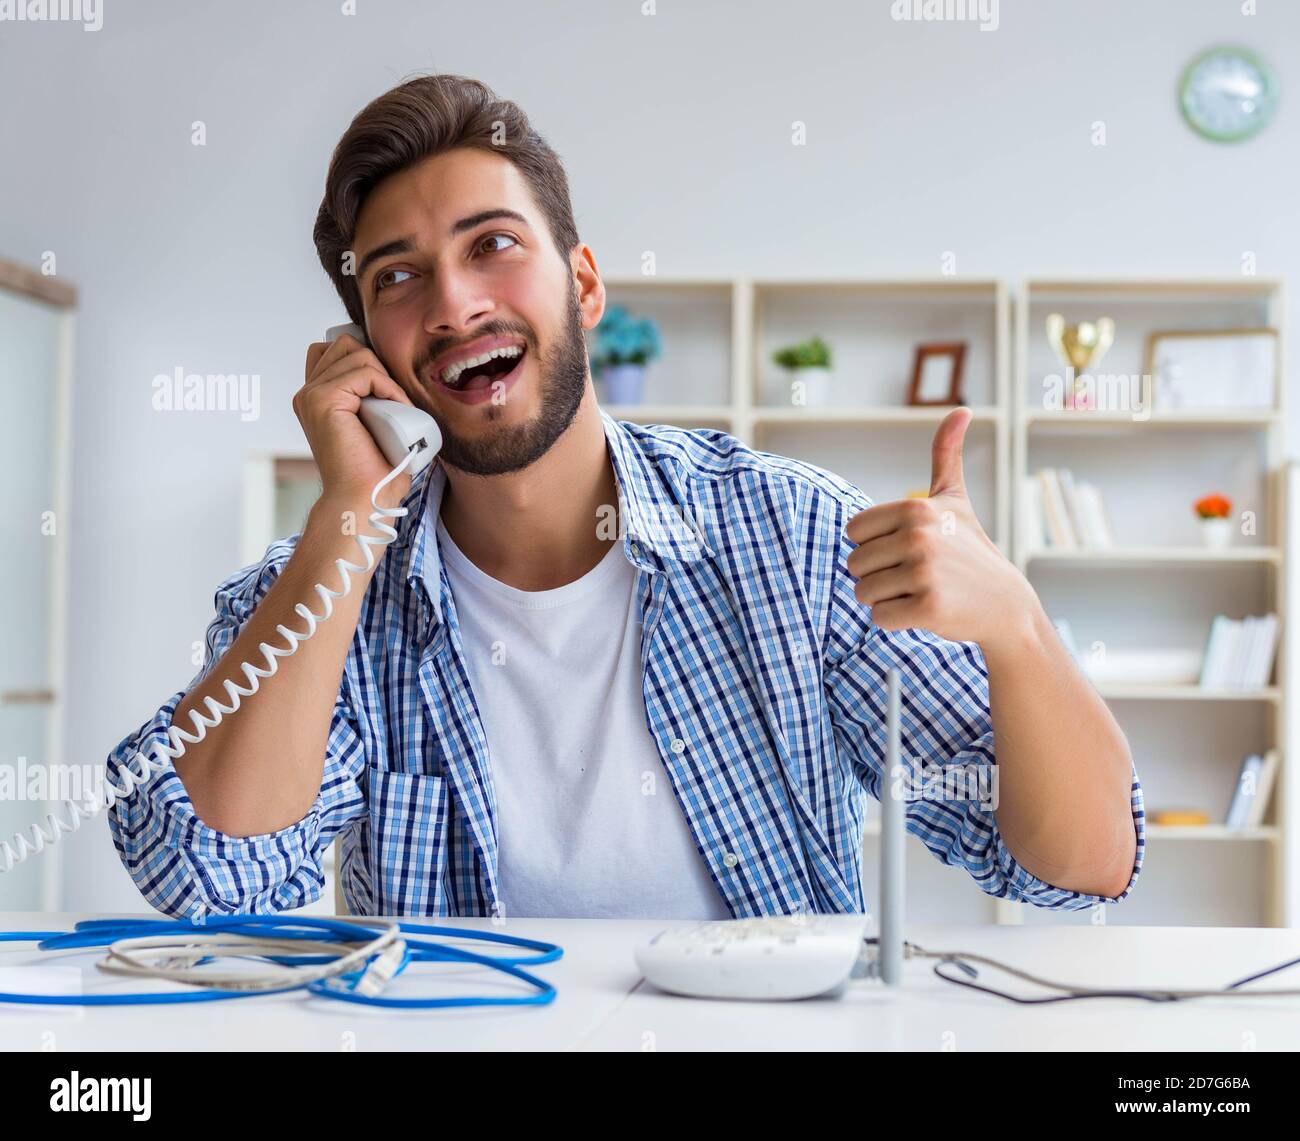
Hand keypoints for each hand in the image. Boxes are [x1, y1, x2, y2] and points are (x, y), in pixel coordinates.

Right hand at [297, 332, 416, 508]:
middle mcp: (308, 393)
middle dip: (376, 364)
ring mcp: (311, 395)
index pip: (335, 349)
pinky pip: (365, 372)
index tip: (387, 389)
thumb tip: (393, 368)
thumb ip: (369, 393)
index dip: (365, 359)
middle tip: (392, 399)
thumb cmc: (377, 467)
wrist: (366, 497)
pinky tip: (396, 409)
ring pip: (357, 353)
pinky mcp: (323, 399)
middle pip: (346, 344)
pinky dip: (388, 387)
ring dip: (385, 378)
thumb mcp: (373, 420)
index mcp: (316, 397)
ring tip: (395, 408)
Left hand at [843, 407, 1038, 647]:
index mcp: (915, 508)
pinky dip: (896, 621)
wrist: (1006, 604)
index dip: (874, 546)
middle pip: (855, 564)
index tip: (906, 549)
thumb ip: (946, 455)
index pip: (853, 533)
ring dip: (886, 599)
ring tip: (921, 591)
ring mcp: (924, 572)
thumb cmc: (970, 550)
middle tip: (917, 575)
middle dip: (878, 576)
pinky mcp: (928, 607)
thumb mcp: (955, 499)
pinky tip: (926, 611)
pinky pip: (879, 618)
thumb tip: (961, 409)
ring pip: (863, 593)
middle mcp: (919, 536)